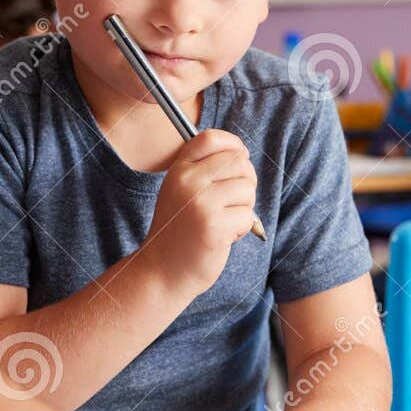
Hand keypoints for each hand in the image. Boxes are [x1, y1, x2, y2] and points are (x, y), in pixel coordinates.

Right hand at [143, 129, 257, 297]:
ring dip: (244, 207)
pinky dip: (242, 228)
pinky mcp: (214, 226)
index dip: (233, 145)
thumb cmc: (179, 231)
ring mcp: (200, 203)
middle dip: (246, 181)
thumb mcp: (181, 192)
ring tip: (224, 221)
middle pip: (238, 162)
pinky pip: (247, 215)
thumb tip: (242, 154)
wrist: (162, 271)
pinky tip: (223, 237)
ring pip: (247, 189)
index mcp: (178, 170)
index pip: (211, 138)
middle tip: (234, 201)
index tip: (239, 157)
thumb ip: (204, 170)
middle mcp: (187, 182)